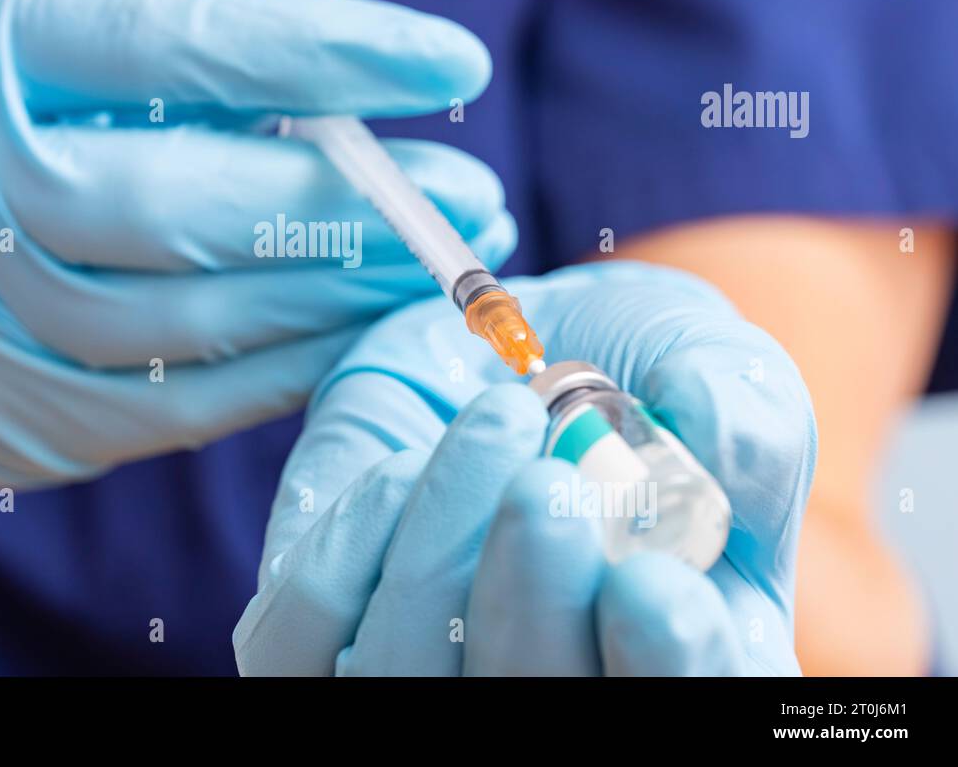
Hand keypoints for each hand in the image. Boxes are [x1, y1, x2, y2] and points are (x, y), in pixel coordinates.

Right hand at [0, 0, 512, 538]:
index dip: (323, 54)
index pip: (168, 42)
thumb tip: (350, 79)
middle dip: (353, 209)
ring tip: (439, 271)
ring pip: (194, 322)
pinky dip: (287, 371)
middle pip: (185, 204)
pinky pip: (181, 406)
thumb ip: (172, 60)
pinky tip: (361, 338)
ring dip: (340, 299)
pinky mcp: (14, 421)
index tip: (452, 62)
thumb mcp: (29, 53)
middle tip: (475, 199)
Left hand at [233, 261, 814, 674]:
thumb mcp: (699, 354)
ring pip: (404, 675)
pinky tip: (405, 466)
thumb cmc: (622, 361)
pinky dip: (348, 546)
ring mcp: (421, 662)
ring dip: (441, 553)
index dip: (671, 669)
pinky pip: (305, 631)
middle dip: (535, 605)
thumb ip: (739, 402)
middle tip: (549, 485)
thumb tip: (722, 446)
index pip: (686, 700)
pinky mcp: (319, 629)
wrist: (502, 343)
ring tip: (498, 419)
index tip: (656, 585)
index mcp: (667, 647)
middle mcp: (547, 672)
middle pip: (528, 700)